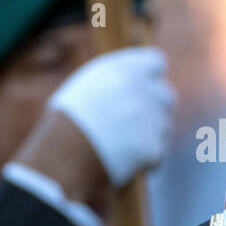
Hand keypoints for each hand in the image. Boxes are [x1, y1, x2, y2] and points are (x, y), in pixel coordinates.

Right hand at [41, 45, 174, 188]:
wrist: (59, 158)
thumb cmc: (65, 125)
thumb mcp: (85, 88)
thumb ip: (116, 80)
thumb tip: (139, 79)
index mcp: (121, 70)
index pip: (156, 63)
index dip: (150, 79)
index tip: (145, 91)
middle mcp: (138, 89)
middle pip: (166, 95)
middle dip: (155, 109)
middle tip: (134, 125)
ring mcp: (148, 118)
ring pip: (164, 126)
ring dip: (150, 136)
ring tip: (120, 146)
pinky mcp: (152, 146)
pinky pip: (158, 153)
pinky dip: (145, 161)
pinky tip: (122, 162)